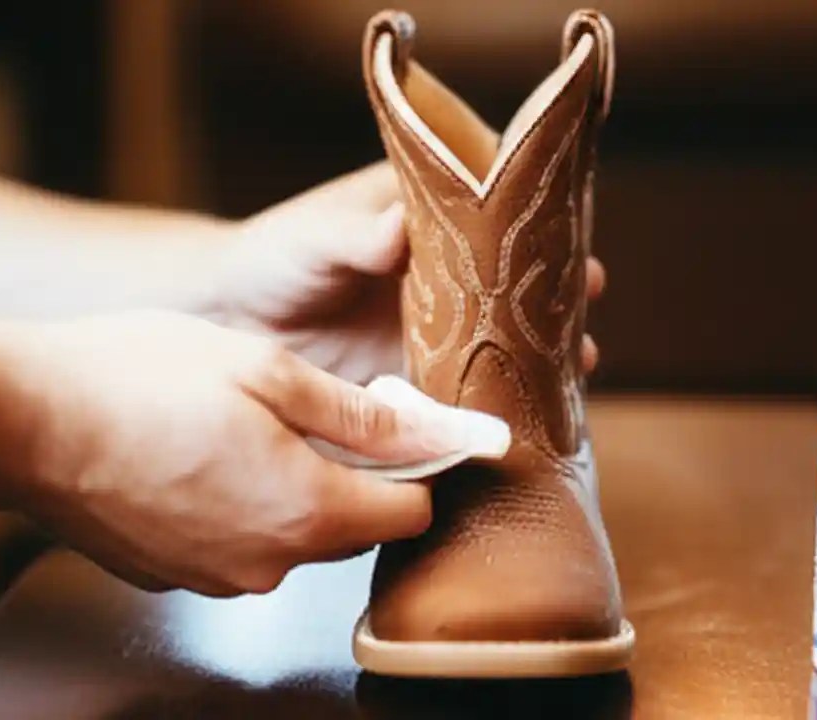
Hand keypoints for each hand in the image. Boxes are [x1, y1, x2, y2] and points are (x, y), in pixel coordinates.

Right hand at [21, 310, 465, 595]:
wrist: (20, 419)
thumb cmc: (140, 378)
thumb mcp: (268, 370)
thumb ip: (364, 415)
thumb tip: (441, 435)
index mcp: (309, 512)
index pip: (414, 514)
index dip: (418, 464)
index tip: (395, 421)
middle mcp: (269, 564)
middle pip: (355, 527)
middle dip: (354, 473)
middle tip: (312, 408)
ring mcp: (215, 579)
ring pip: (293, 535)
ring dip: (291, 487)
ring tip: (242, 423)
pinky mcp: (171, 575)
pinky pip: (237, 543)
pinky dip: (238, 505)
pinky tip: (199, 453)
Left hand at [198, 163, 605, 383]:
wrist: (229, 322)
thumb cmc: (271, 259)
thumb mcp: (311, 240)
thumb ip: (353, 237)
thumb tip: (398, 228)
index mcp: (426, 224)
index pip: (497, 225)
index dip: (539, 239)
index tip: (577, 254)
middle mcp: (444, 279)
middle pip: (514, 288)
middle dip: (556, 303)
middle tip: (587, 317)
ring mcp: (435, 333)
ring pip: (500, 344)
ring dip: (538, 358)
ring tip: (577, 370)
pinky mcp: (416, 383)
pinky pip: (464, 395)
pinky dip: (494, 407)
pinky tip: (528, 420)